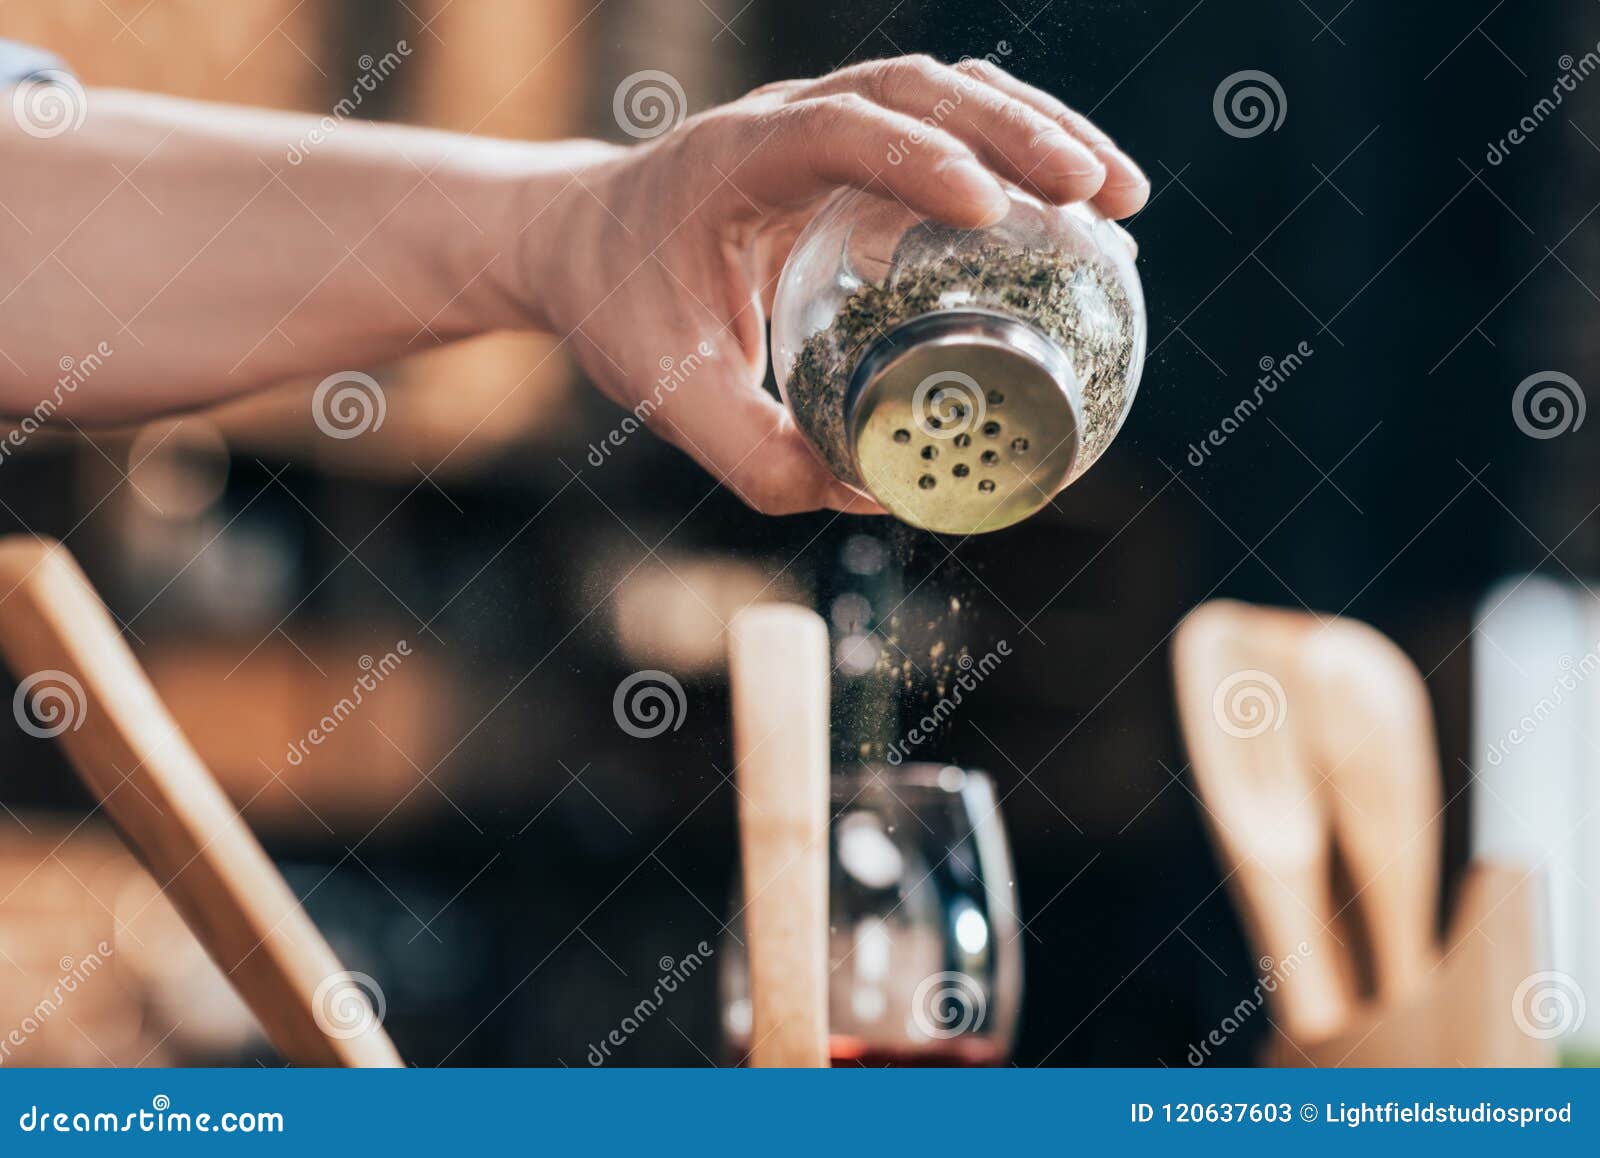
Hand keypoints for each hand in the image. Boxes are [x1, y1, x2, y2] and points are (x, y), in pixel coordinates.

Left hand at [526, 55, 1146, 514]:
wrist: (582, 240)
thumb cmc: (622, 307)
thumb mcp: (669, 390)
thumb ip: (754, 451)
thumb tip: (871, 495)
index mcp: (736, 161)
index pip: (841, 129)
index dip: (920, 158)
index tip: (991, 211)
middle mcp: (787, 122)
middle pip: (919, 88)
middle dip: (1018, 132)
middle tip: (1097, 196)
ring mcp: (823, 124)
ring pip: (947, 92)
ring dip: (1038, 131)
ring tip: (1119, 199)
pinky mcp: (852, 149)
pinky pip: (944, 130)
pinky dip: (1015, 157)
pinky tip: (1074, 214)